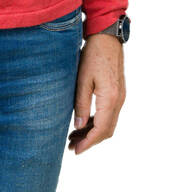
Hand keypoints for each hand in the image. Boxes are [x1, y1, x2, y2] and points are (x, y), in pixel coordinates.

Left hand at [68, 32, 124, 153]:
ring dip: (92, 132)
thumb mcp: (81, 80)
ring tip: (73, 138)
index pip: (101, 130)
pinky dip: (96, 122)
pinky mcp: (117, 93)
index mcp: (110, 100)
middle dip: (89, 141)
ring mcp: (120, 98)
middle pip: (106, 130)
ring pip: (108, 124)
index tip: (76, 151)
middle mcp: (119, 101)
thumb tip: (78, 126)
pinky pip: (108, 115)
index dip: (88, 143)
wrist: (106, 40)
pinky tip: (82, 123)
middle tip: (71, 147)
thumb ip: (80, 104)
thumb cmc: (92, 56)